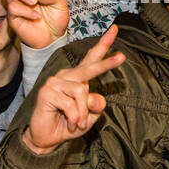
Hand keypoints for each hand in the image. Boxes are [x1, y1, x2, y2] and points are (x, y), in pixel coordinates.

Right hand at [22, 25, 125, 154]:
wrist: (46, 139)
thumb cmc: (68, 125)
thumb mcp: (89, 117)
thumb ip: (96, 106)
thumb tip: (95, 97)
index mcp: (77, 79)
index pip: (91, 59)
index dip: (103, 45)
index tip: (114, 29)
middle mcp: (66, 76)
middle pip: (89, 68)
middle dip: (106, 64)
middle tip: (122, 58)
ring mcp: (55, 82)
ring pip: (81, 92)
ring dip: (83, 113)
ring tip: (78, 123)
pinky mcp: (47, 91)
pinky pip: (71, 104)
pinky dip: (75, 117)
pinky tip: (70, 122)